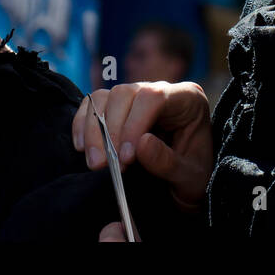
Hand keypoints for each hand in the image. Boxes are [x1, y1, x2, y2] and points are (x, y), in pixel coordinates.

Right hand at [72, 82, 212, 211]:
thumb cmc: (193, 177)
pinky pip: (92, 105)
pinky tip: (82, 147)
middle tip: (104, 165)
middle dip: (110, 130)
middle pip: (125, 94)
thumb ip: (168, 162)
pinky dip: (83, 124)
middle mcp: (160, 91)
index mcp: (187, 99)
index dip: (134, 124)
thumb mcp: (190, 177)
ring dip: (94, 130)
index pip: (154, 97)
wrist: (185, 184)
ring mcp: (136, 97)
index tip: (125, 158)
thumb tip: (140, 144)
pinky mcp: (117, 108)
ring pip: (105, 97)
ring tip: (95, 163)